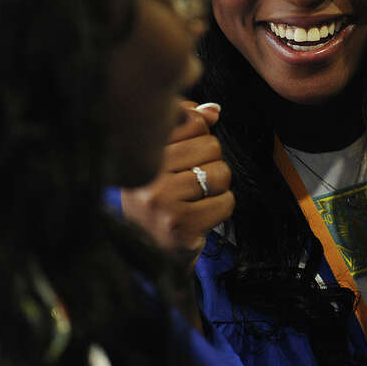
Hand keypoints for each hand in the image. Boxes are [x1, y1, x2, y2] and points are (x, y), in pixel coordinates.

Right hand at [121, 101, 233, 256]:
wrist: (152, 254)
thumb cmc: (161, 200)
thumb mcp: (166, 160)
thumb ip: (187, 128)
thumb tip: (213, 111)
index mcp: (140, 151)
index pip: (191, 121)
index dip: (199, 138)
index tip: (184, 159)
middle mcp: (145, 174)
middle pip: (210, 146)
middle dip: (211, 165)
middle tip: (190, 185)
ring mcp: (160, 200)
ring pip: (220, 173)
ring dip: (217, 188)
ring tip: (195, 200)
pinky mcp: (180, 224)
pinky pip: (226, 201)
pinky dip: (222, 209)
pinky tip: (201, 217)